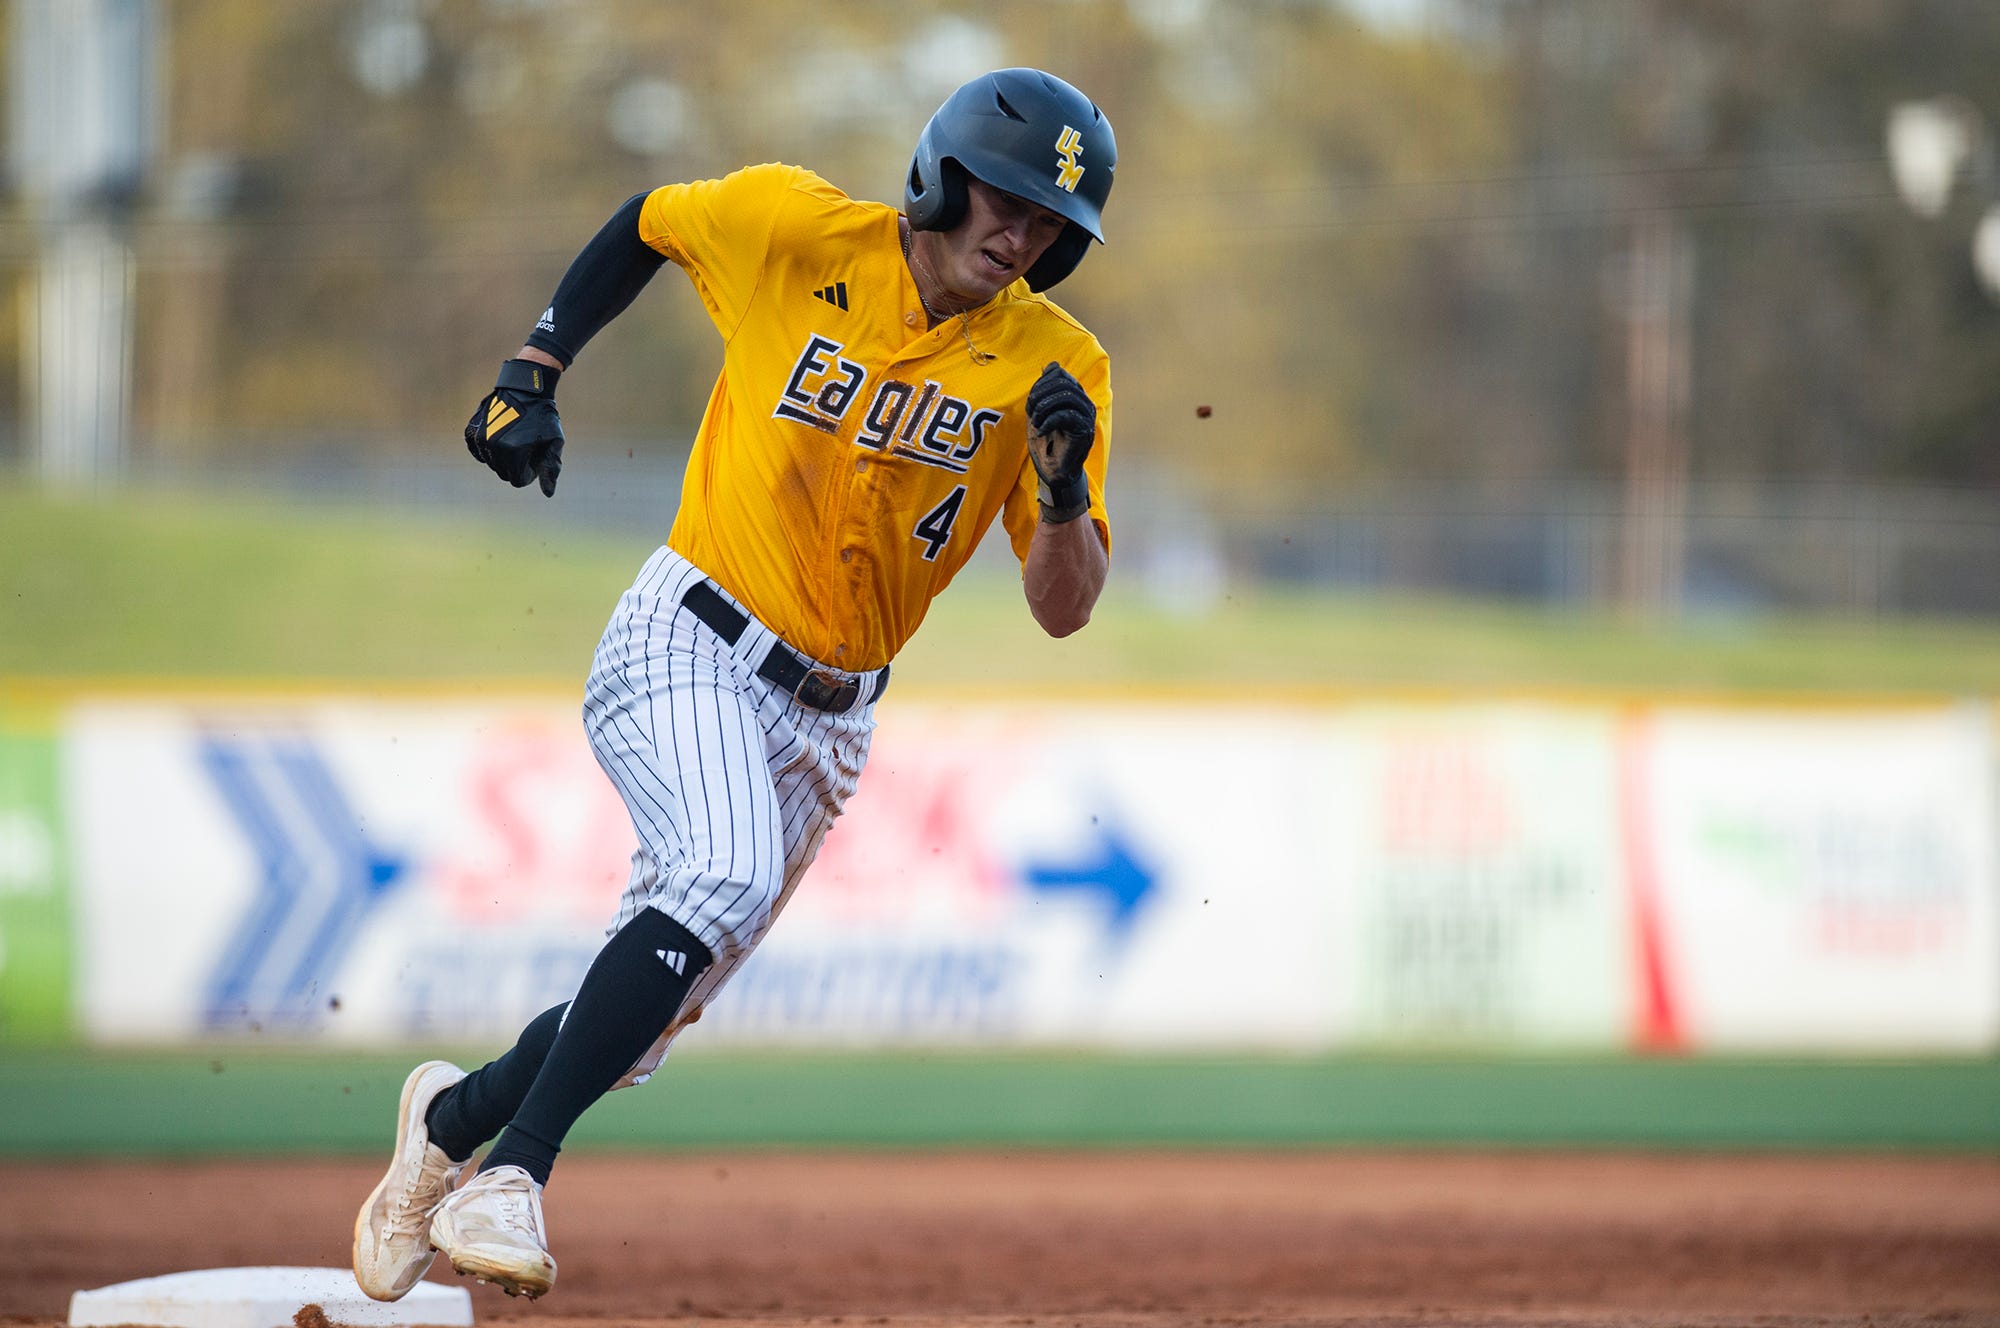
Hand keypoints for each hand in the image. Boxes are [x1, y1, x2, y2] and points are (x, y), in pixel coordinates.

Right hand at [465, 358, 564, 495]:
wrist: (525, 388)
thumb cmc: (543, 417)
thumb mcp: (553, 443)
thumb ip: (550, 470)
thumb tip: (548, 494)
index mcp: (513, 451)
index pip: (517, 480)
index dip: (529, 473)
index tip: (535, 458)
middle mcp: (493, 446)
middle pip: (503, 474)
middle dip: (516, 466)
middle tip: (527, 448)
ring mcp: (480, 437)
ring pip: (491, 463)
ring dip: (503, 458)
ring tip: (516, 439)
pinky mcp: (472, 430)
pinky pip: (477, 452)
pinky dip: (487, 450)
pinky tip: (499, 438)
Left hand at [1025, 361, 1095, 522]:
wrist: (1053, 470)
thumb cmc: (1046, 442)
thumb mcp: (1039, 411)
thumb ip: (1044, 390)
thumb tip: (1051, 365)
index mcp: (1074, 395)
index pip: (1059, 373)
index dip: (1041, 383)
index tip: (1031, 402)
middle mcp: (1084, 402)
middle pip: (1063, 382)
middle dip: (1040, 394)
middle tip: (1031, 412)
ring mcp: (1086, 416)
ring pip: (1066, 396)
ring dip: (1044, 407)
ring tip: (1036, 421)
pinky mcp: (1084, 430)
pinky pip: (1066, 415)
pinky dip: (1049, 421)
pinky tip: (1041, 431)